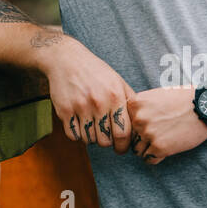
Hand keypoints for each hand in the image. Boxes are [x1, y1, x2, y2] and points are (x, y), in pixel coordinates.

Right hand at [41, 38, 139, 153]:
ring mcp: (80, 107)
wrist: (66, 59)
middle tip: (105, 136)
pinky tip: (80, 124)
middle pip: (105, 141)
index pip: (123, 133)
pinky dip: (77, 134)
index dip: (123, 146)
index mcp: (115, 96)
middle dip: (106, 142)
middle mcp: (98, 102)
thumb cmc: (95, 71)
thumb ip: (130, 101)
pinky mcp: (64, 110)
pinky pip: (73, 135)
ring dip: (91, 137)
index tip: (121, 148)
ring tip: (92, 126)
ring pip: (89, 139)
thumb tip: (141, 122)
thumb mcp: (117, 81)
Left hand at [126, 85, 206, 164]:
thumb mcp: (154, 96)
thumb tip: (127, 123)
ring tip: (160, 143)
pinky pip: (149, 159)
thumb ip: (139, 108)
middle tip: (155, 136)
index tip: (145, 127)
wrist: (203, 107)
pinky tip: (165, 150)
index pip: (124, 123)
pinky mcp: (160, 147)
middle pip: (130, 138)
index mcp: (134, 104)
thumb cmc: (181, 100)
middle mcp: (138, 119)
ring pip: (137, 151)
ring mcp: (148, 134)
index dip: (134, 127)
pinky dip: (156, 157)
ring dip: (146, 150)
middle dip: (140, 139)